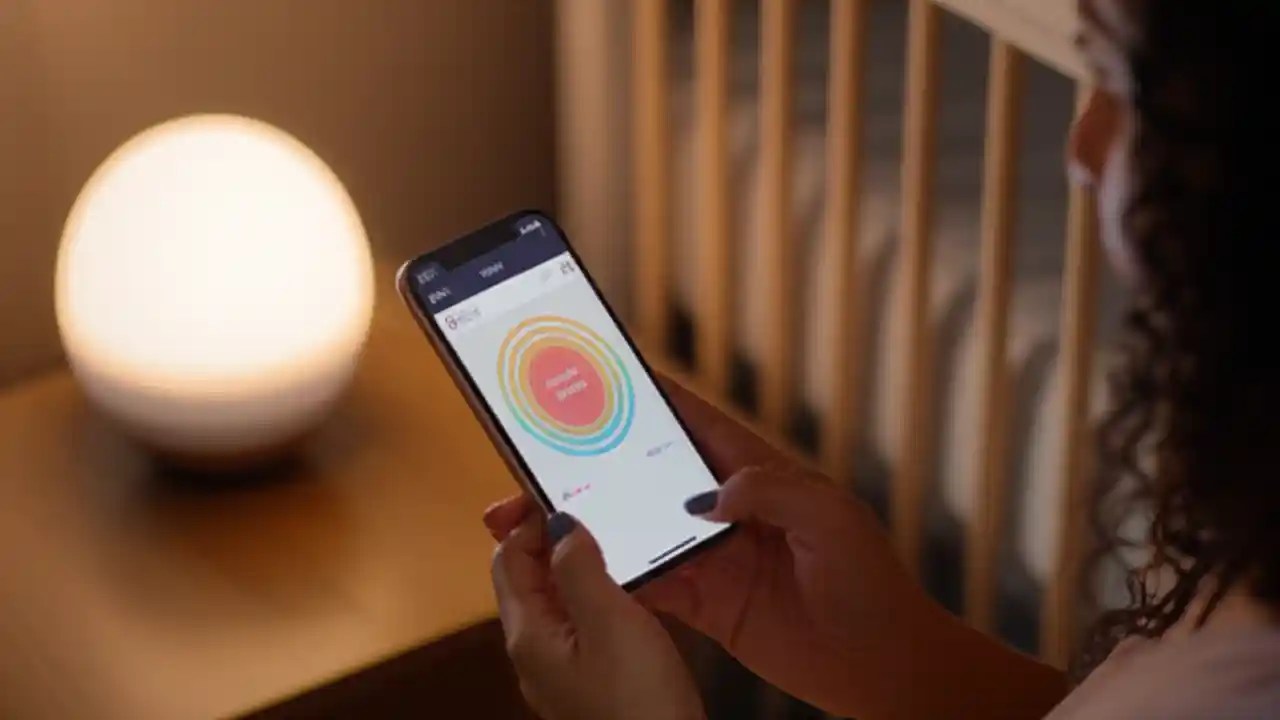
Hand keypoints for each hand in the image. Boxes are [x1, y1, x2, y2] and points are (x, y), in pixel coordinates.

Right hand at [484, 378, 935, 717]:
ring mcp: (715, 557)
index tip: (610, 376)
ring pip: (644, 528)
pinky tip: (583, 570)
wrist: (883, 667)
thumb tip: (708, 494)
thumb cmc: (872, 584)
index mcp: (762, 476)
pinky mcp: (707, 604)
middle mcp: (731, 511)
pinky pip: (651, 584)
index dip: (657, 399)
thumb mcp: (831, 519)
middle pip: (656, 475)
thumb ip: (771, 491)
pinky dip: (617, 577)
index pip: (699, 425)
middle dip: (609, 460)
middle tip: (557, 449)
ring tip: (553, 510)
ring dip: (603, 520)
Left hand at [490, 509, 704, 719]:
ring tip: (613, 532)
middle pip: (528, 578)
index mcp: (528, 634)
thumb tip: (560, 526)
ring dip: (576, 562)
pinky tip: (629, 584)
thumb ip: (580, 568)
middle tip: (588, 502)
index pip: (507, 559)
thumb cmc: (638, 699)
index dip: (526, 520)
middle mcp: (535, 652)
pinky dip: (595, 591)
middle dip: (549, 536)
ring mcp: (561, 671)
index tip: (559, 487)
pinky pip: (580, 623)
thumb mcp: (610, 622)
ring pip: (557, 600)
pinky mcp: (590, 683)